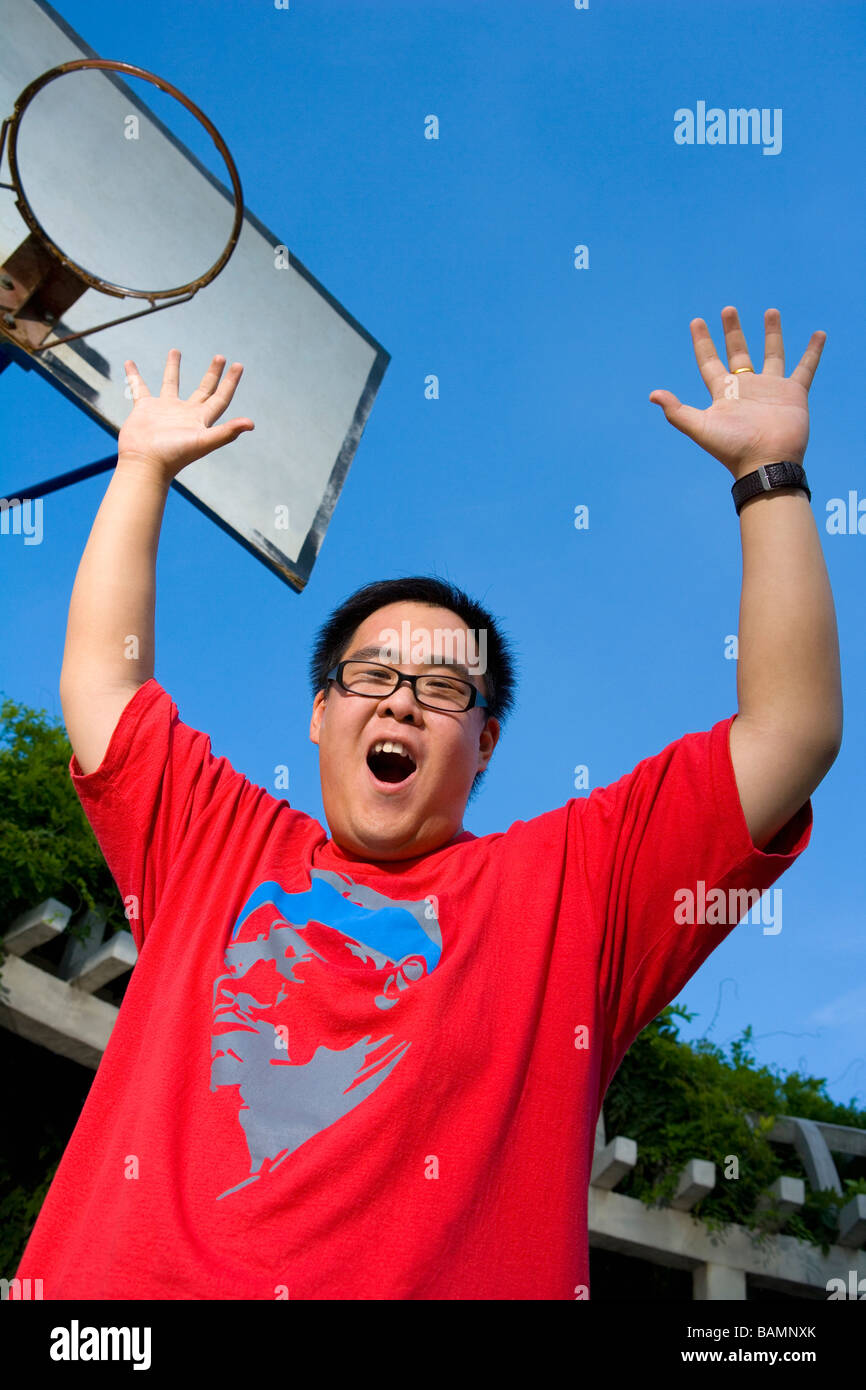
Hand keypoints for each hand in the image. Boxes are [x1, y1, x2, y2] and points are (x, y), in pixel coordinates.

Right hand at [118, 350, 253, 479]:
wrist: (145, 464)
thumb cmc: (174, 455)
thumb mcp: (203, 441)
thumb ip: (227, 432)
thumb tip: (251, 424)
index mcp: (201, 419)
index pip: (220, 397)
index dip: (230, 382)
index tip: (238, 365)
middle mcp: (185, 413)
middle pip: (203, 389)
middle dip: (212, 373)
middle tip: (220, 357)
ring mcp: (164, 410)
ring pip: (170, 383)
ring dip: (173, 367)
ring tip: (175, 350)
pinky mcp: (145, 409)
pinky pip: (139, 387)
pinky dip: (133, 375)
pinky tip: (129, 362)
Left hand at [649, 307, 825, 479]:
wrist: (766, 463)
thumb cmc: (733, 448)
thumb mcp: (701, 428)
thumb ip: (677, 411)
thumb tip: (652, 394)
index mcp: (724, 393)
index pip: (709, 361)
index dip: (702, 342)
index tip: (697, 321)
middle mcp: (746, 388)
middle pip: (738, 352)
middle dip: (732, 331)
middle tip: (728, 309)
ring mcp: (771, 389)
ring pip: (772, 354)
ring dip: (772, 333)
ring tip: (770, 311)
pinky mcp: (793, 393)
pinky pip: (806, 367)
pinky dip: (813, 351)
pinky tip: (818, 334)